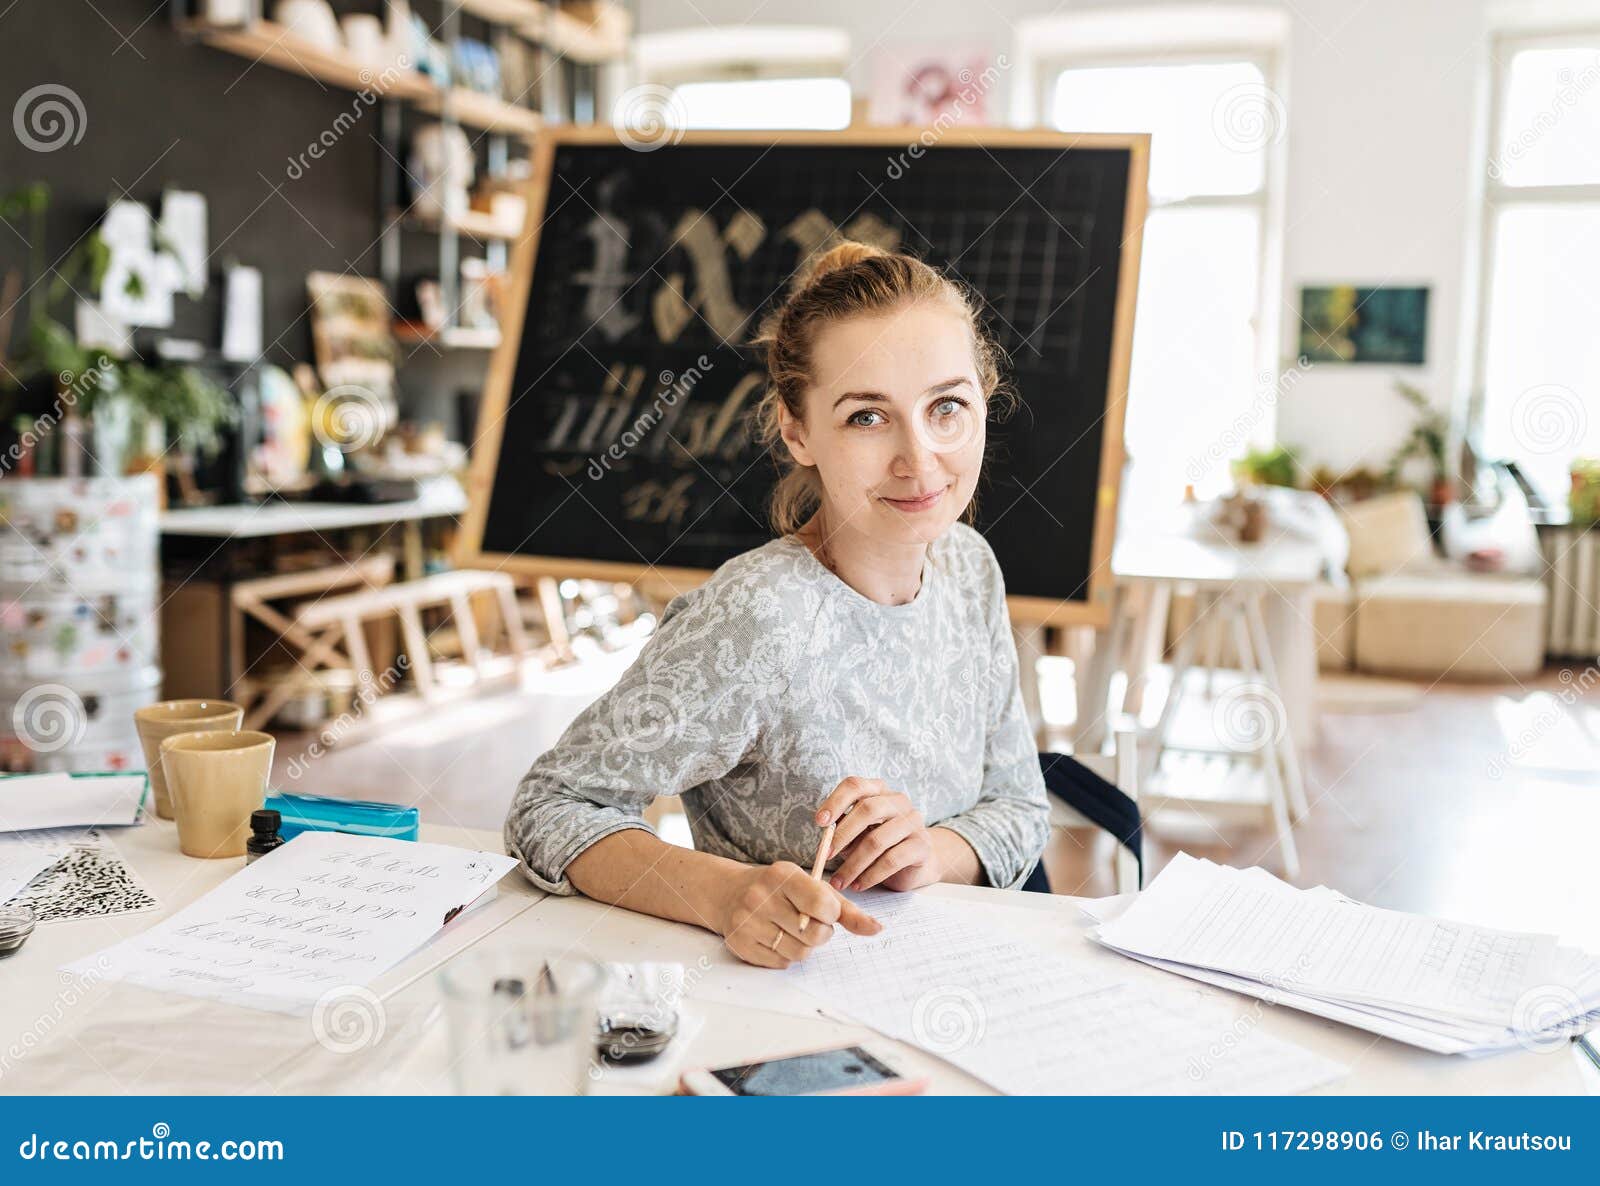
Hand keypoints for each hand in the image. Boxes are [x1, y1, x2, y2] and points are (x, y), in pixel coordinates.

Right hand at [717, 860, 880, 967]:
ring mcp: (747, 921)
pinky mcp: (739, 943)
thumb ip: (846, 909)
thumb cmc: (780, 889)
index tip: (823, 910)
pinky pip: (781, 963)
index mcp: (782, 875)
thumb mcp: (812, 887)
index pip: (823, 905)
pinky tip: (775, 937)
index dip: (830, 914)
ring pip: (799, 953)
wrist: (730, 892)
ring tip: (792, 929)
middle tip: (808, 922)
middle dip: (820, 932)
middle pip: (814, 935)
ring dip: (804, 946)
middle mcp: (761, 896)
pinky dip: (785, 955)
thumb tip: (877, 929)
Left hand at [817, 776, 940, 892]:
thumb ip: (844, 829)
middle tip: (826, 855)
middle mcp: (898, 801)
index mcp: (878, 790)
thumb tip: (826, 837)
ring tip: (840, 881)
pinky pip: (892, 860)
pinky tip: (859, 885)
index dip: (835, 802)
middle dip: (842, 834)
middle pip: (867, 810)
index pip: (855, 786)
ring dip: (853, 864)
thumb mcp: (858, 833)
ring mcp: (912, 821)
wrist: (919, 861)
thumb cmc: (881, 844)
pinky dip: (871, 875)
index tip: (820, 822)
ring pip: (877, 840)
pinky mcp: (921, 845)